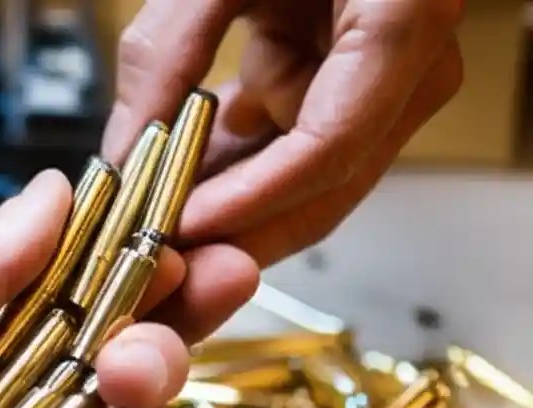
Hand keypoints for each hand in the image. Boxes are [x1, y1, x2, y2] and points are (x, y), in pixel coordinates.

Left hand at [0, 172, 257, 407]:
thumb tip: (49, 192)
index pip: (65, 277)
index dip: (119, 244)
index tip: (171, 214)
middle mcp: (23, 398)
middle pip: (125, 326)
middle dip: (173, 295)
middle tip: (219, 271)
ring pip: (148, 391)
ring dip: (137, 377)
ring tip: (112, 385)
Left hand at [102, 0, 463, 266]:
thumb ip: (167, 54)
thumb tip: (123, 150)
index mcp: (401, 21)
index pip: (325, 150)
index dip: (247, 203)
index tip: (179, 229)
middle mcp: (411, 67)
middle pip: (323, 185)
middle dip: (237, 228)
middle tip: (159, 257)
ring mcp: (390, 82)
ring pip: (306, 176)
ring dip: (229, 198)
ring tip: (151, 212)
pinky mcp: (356, 85)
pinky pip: (296, 143)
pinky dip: (240, 159)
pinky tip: (185, 169)